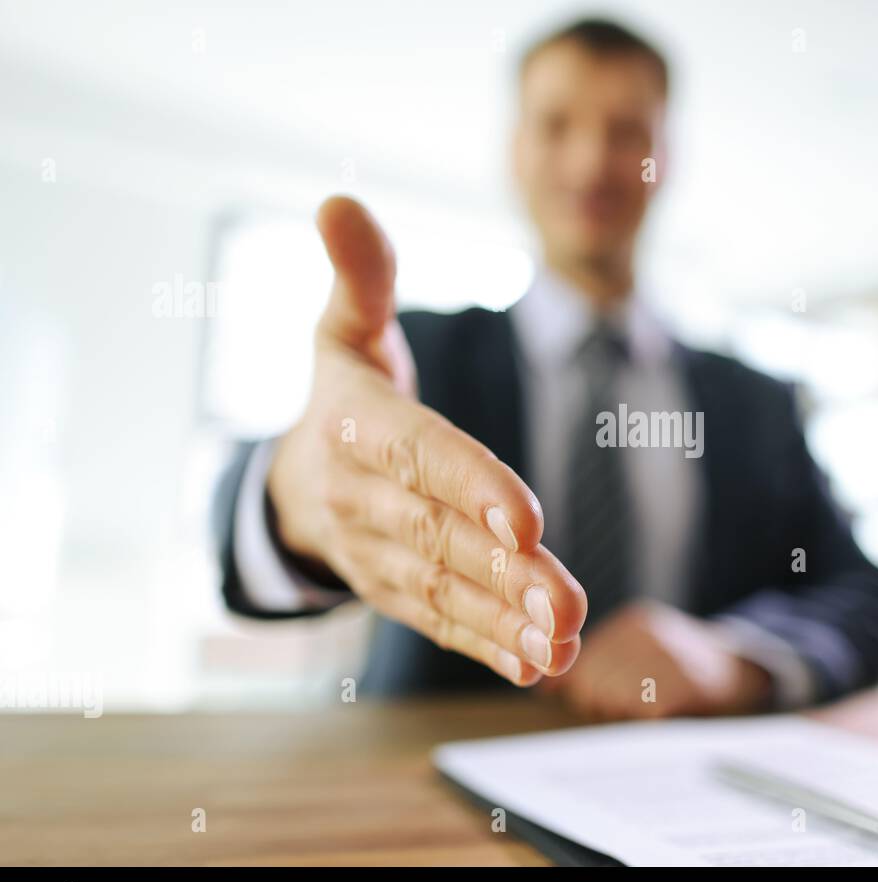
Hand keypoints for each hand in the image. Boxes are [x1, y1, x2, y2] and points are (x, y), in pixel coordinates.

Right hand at [267, 196, 585, 685]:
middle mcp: (361, 497)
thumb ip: (360, 275)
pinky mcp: (394, 592)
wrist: (293, 484)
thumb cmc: (342, 395)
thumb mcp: (344, 331)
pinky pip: (439, 621)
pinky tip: (534, 667)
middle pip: (440, 535)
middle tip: (565, 600)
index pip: (417, 455)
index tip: (526, 517)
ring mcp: (375, 554)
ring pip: (443, 588)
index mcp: (356, 426)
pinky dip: (485, 646)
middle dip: (504, 571)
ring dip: (503, 618)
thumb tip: (339, 199)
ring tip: (560, 641)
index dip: (468, 483)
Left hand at [542, 601, 772, 719]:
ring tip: (645, 706)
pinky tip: (663, 712)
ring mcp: (667, 660)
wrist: (741, 666)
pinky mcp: (685, 687)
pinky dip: (649, 722)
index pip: (583, 662)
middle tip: (623, 706)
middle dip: (598, 703)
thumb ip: (596, 662)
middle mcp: (648, 635)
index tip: (592, 696)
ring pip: (614, 701)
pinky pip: (646, 715)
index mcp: (633, 622)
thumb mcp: (639, 646)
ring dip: (622, 714)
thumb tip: (544, 691)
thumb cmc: (677, 663)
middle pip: (593, 683)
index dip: (582, 687)